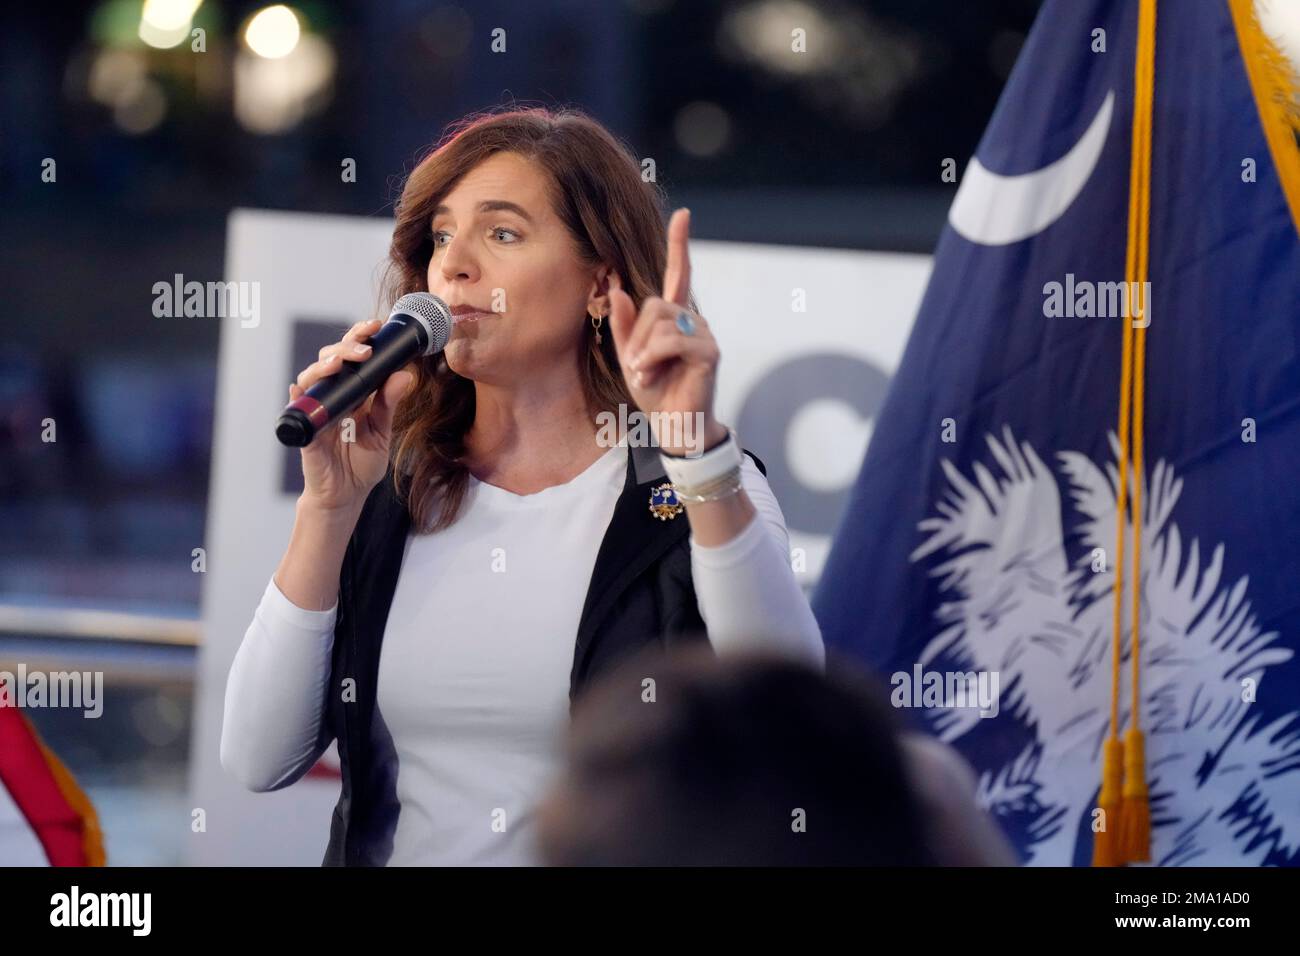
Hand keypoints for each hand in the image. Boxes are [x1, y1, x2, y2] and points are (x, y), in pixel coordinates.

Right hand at [289, 318, 414, 511]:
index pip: (353, 356)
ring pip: (312, 376)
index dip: (360, 338)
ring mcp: (316, 409)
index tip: (375, 325)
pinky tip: (299, 387)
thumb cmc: (362, 463)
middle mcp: (333, 395)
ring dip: (324, 366)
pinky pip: (296, 406)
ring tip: (339, 364)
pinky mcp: (305, 428)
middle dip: (346, 347)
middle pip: (332, 358)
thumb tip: (406, 375)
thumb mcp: (382, 432)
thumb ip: (389, 405)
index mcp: (354, 392)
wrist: (346, 495)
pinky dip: (298, 394)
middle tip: (364, 348)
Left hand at [607, 208, 727, 455]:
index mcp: (675, 318)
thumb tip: (617, 289)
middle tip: (636, 365)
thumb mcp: (630, 356)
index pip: (679, 274)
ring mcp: (704, 335)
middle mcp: (693, 320)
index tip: (683, 215)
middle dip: (636, 335)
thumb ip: (624, 325)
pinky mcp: (708, 352)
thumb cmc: (656, 393)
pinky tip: (651, 375)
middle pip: (654, 303)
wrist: (674, 426)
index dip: (680, 244)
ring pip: (661, 321)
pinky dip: (652, 358)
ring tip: (645, 373)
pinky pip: (671, 340)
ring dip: (643, 351)